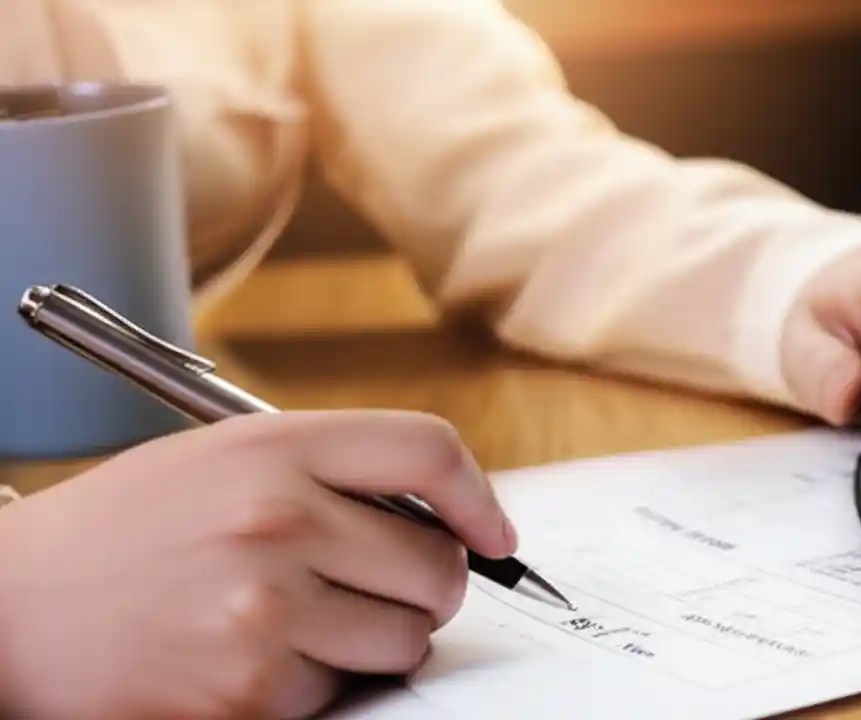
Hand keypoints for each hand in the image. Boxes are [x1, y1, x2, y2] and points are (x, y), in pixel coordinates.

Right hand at [0, 411, 514, 718]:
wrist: (8, 613)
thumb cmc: (118, 533)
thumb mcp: (219, 460)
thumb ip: (329, 473)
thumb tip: (441, 515)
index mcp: (272, 449)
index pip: (429, 450)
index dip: (479, 497)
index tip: (493, 533)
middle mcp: (278, 521)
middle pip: (439, 563)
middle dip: (426, 583)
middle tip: (381, 586)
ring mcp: (264, 610)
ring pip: (407, 639)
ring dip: (376, 640)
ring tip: (304, 620)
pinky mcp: (249, 691)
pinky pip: (342, 692)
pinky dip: (316, 684)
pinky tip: (256, 658)